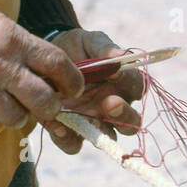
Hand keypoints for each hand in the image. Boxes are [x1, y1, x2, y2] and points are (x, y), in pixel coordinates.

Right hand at [0, 0, 84, 133]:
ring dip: (16, 116)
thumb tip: (52, 75)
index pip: (59, 65)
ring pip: (17, 119)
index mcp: (15, 40)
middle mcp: (2, 65)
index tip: (73, 89)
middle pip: (44, 101)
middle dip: (51, 108)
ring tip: (6, 104)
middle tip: (45, 107)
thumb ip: (25, 49)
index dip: (73, 81)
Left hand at [39, 27, 143, 154]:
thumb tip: (120, 60)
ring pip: (106, 137)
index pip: (137, 88)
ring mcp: (93, 120)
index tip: (117, 73)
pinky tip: (59, 126)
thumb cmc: (77, 48)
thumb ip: (104, 49)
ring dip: (100, 131)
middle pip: (131, 123)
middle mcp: (112, 106)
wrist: (48, 57)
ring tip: (88, 120)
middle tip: (110, 103)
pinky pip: (74, 143)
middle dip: (124, 116)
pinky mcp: (71, 129)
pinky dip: (68, 138)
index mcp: (123, 84)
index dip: (131, 84)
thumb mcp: (90, 42)